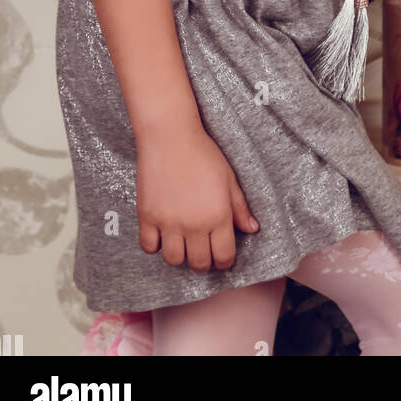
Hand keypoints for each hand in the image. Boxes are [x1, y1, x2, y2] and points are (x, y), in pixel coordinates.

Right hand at [136, 125, 259, 271]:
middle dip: (204, 262)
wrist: (171, 137)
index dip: (225, 262)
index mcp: (218, 216)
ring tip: (183, 244)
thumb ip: (240, 208)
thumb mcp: (229, 179)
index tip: (222, 258)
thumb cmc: (203, 154)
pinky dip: (155, 246)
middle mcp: (194, 224)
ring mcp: (169, 223)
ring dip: (180, 256)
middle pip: (199, 263)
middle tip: (204, 252)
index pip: (223, 256)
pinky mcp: (147, 217)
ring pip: (174, 260)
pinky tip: (162, 235)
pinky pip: (149, 247)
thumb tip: (253, 229)